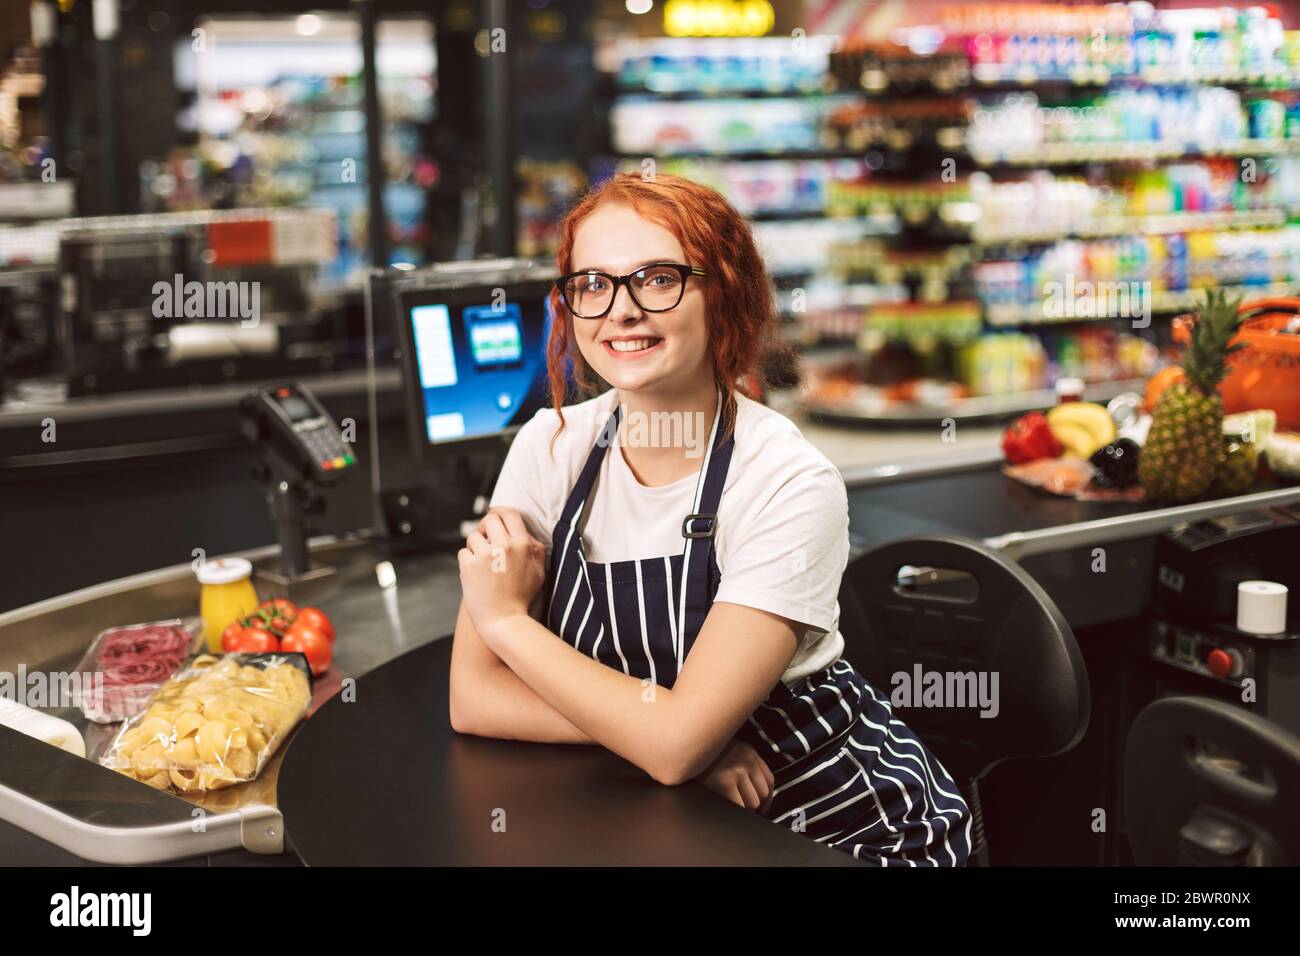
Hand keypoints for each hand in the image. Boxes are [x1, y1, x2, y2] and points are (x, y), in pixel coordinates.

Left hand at [458, 507, 546, 646]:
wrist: (505, 621)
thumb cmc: (523, 597)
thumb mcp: (539, 570)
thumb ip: (534, 547)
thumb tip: (523, 530)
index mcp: (523, 544)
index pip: (509, 513)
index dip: (499, 512)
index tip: (494, 516)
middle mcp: (504, 546)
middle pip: (489, 520)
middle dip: (486, 527)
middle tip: (486, 538)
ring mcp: (485, 556)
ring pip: (473, 536)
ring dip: (476, 546)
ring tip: (483, 563)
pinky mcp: (468, 566)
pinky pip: (463, 552)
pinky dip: (467, 560)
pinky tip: (475, 573)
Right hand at [700, 740, 773, 812]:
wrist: (685, 744)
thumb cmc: (704, 752)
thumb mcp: (729, 749)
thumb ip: (744, 764)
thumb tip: (756, 791)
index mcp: (749, 752)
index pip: (769, 780)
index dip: (768, 799)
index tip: (763, 807)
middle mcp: (746, 760)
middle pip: (763, 794)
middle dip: (755, 806)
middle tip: (746, 810)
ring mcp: (737, 771)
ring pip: (752, 803)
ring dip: (744, 809)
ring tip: (733, 806)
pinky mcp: (725, 782)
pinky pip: (739, 805)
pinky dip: (736, 810)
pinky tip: (727, 805)